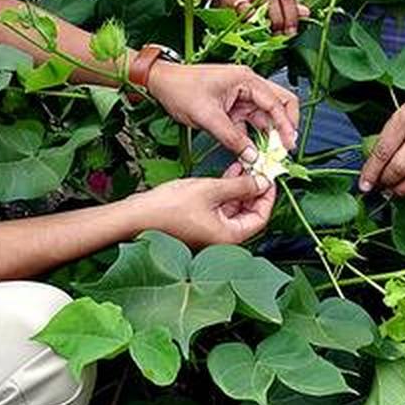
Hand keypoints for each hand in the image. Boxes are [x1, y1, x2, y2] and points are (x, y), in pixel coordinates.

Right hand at [134, 163, 275, 246]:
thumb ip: (240, 185)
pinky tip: (227, 174)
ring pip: (233, 209)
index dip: (267, 196)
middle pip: (248, 214)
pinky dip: (225, 193)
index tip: (269, 177)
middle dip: (253, 190)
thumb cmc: (168, 207)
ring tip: (243, 166)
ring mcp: (210, 233)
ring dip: (239, 188)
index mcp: (228, 237)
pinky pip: (220, 209)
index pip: (260, 218)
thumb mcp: (210, 189)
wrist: (136, 216)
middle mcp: (221, 239)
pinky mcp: (199, 225)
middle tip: (258, 169)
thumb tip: (262, 182)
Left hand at [147, 62, 297, 161]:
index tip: (288, 146)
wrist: (161, 83)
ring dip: (269, 135)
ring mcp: (242, 96)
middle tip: (284, 149)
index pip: (276, 102)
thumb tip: (252, 156)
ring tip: (269, 156)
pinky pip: (250, 122)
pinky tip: (253, 152)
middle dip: (284, 126)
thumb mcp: (207, 116)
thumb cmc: (181, 89)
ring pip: (265, 116)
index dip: (286, 125)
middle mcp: (248, 85)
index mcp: (246, 79)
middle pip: (279, 104)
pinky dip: (253, 137)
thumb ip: (232, 138)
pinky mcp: (233, 106)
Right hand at [217, 0, 308, 35]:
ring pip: (260, 0)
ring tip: (268, 33)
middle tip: (281, 35)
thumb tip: (306, 13)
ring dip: (267, 20)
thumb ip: (285, 6)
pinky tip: (253, 26)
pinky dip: (250, 19)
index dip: (292, 15)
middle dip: (281, 18)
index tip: (291, 31)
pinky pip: (242, 8)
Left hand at [359, 92, 404, 209]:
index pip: (383, 151)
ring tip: (393, 191)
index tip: (364, 185)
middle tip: (379, 186)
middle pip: (399, 167)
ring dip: (402, 189)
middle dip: (385, 181)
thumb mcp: (401, 114)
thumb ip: (388, 138)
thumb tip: (373, 166)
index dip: (371, 171)